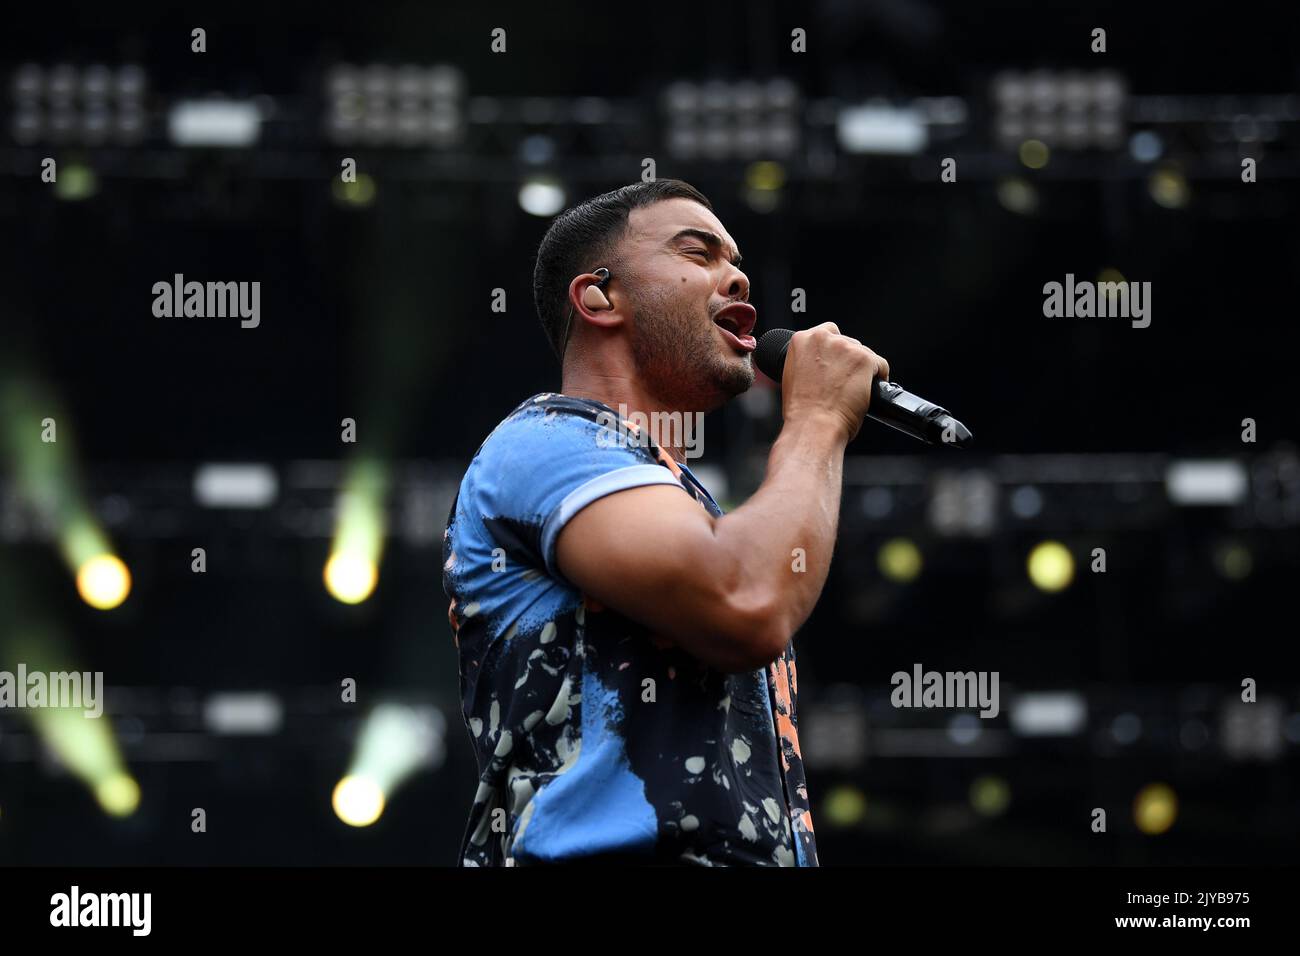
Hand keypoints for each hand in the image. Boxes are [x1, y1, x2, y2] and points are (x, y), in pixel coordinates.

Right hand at [779, 322, 889, 442]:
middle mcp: (823, 339)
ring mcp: (845, 347)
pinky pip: (880, 365)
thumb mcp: (793, 377)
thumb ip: (807, 362)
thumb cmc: (802, 411)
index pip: (827, 333)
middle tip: (844, 382)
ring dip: (862, 370)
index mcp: (801, 341)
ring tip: (854, 390)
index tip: (836, 363)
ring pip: (864, 353)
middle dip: (848, 361)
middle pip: (847, 342)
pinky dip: (878, 378)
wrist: (813, 426)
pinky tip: (868, 391)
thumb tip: (819, 365)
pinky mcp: (864, 359)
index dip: (834, 352)